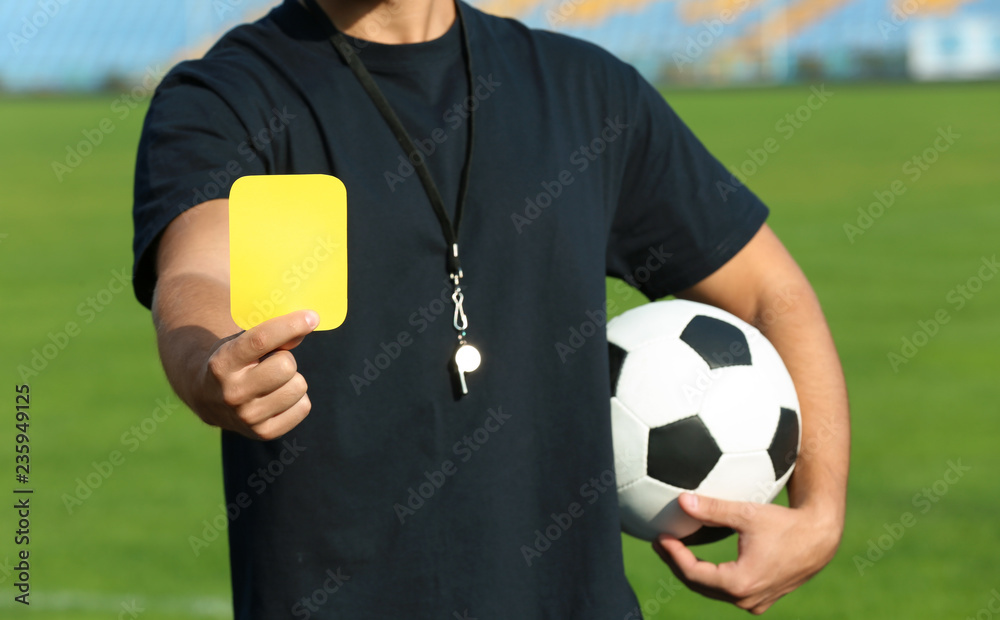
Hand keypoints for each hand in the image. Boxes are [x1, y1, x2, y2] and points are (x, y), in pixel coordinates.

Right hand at [195, 309, 319, 439]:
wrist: (208, 398)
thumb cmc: (234, 361)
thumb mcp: (242, 341)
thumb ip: (273, 333)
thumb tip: (307, 324)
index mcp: (223, 363)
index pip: (261, 340)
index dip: (289, 325)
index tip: (311, 317)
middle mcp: (232, 392)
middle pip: (286, 366)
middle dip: (286, 359)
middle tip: (274, 362)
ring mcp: (247, 416)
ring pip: (298, 386)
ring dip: (293, 379)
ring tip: (274, 381)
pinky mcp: (263, 433)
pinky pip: (303, 407)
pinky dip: (297, 399)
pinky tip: (278, 397)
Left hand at [653, 493, 841, 613]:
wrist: (820, 540)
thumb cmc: (785, 523)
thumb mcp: (747, 513)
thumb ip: (713, 509)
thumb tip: (681, 501)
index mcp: (740, 582)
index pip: (693, 572)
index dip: (673, 554)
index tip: (660, 536)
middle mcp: (746, 599)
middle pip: (699, 585)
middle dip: (676, 563)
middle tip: (660, 542)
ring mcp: (754, 603)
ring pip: (712, 590)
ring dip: (691, 571)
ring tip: (673, 549)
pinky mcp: (761, 599)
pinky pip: (726, 591)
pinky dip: (709, 576)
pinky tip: (698, 557)